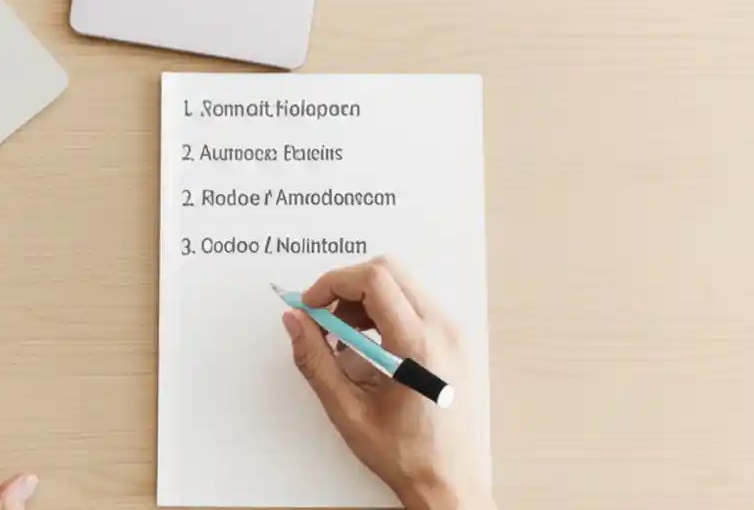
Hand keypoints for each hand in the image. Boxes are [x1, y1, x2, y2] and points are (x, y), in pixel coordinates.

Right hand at [282, 258, 494, 509]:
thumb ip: (315, 360)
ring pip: (404, 285)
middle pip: (390, 271)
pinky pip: (418, 305)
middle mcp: (443, 330)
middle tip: (325, 318)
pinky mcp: (457, 341)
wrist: (450, 483)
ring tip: (347, 340)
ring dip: (367, 300)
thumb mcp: (348, 409)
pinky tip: (371, 347)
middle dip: (348, 286)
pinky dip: (387, 312)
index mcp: (417, 346)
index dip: (333, 282)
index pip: (374, 279)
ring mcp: (455, 333)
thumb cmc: (407, 455)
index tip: (311, 303)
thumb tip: (296, 322)